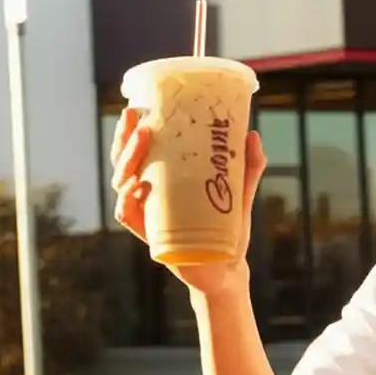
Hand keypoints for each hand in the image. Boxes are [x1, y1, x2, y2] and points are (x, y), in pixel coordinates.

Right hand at [109, 108, 267, 297]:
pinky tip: (136, 186)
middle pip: (124, 162)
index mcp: (164, 180)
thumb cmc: (229, 227)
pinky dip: (127, 200)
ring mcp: (147, 214)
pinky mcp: (150, 235)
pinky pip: (128, 215)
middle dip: (124, 138)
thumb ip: (248, 165)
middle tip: (135, 117)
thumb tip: (253, 134)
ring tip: (142, 141)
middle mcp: (149, 194)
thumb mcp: (240, 191)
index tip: (136, 107)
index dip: (131, 130)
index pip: (139, 150)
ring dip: (127, 160)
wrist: (228, 267)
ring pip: (122, 183)